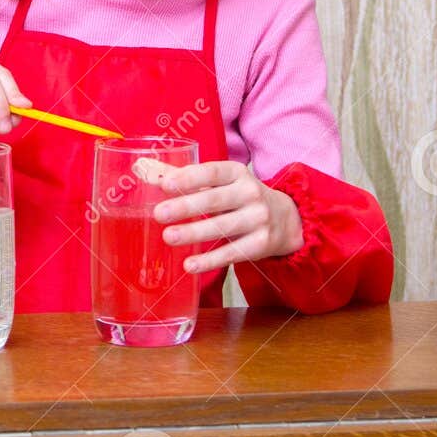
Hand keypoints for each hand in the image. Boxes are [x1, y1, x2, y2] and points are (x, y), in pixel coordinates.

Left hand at [151, 160, 303, 273]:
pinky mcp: (261, 243)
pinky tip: (189, 264)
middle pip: (215, 200)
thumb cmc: (240, 197)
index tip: (165, 185)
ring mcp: (259, 219)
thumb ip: (189, 179)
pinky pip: (232, 253)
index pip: (212, 172)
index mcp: (237, 173)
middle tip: (160, 214)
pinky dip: (210, 260)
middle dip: (186, 207)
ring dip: (194, 233)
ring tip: (169, 237)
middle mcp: (251, 193)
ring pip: (223, 227)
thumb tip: (150, 174)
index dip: (189, 178)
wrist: (286, 218)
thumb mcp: (223, 182)